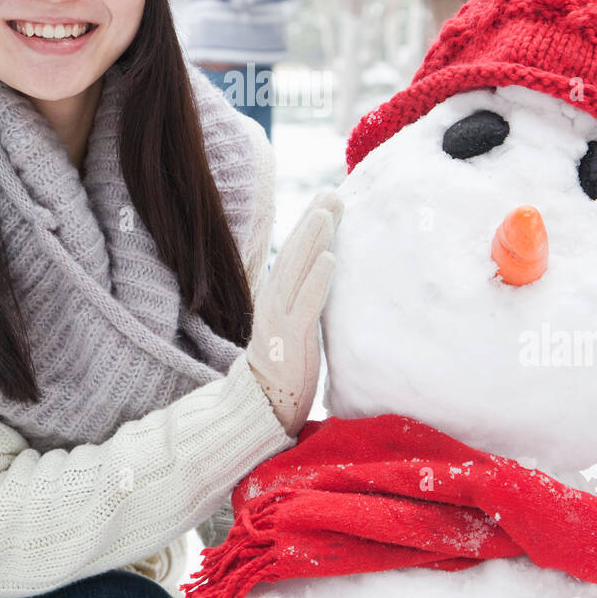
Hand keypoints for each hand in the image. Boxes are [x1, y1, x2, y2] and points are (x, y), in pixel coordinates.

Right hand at [247, 190, 342, 436]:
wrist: (263, 405)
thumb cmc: (285, 365)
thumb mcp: (296, 324)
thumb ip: (306, 298)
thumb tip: (326, 271)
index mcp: (276, 296)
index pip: (293, 253)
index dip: (309, 224)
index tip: (329, 198)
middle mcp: (274, 300)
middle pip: (293, 252)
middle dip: (313, 220)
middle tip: (333, 192)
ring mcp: (279, 317)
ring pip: (296, 269)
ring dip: (313, 239)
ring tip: (328, 213)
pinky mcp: (289, 338)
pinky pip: (305, 303)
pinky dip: (317, 279)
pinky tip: (330, 258)